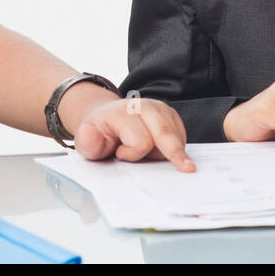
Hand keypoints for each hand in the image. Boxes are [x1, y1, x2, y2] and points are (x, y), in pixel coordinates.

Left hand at [72, 97, 195, 171]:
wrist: (106, 119)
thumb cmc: (99, 132)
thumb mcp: (86, 140)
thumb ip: (88, 142)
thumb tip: (90, 137)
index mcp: (124, 111)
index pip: (141, 141)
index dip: (132, 155)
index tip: (119, 154)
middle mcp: (145, 106)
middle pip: (165, 134)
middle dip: (175, 153)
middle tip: (188, 169)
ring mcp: (161, 108)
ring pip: (176, 137)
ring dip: (168, 152)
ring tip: (145, 153)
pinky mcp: (172, 115)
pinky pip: (181, 136)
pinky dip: (176, 147)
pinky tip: (161, 150)